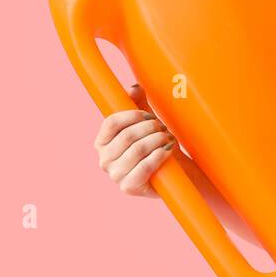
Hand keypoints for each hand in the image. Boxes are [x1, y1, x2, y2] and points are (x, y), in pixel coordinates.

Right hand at [94, 82, 178, 197]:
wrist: (173, 174)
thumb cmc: (156, 146)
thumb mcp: (146, 124)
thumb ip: (138, 105)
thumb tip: (134, 88)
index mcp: (102, 142)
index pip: (111, 123)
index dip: (132, 116)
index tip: (149, 115)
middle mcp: (104, 160)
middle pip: (127, 136)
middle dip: (150, 128)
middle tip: (163, 128)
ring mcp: (115, 175)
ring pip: (137, 150)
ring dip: (157, 140)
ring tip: (168, 138)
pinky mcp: (129, 188)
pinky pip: (144, 168)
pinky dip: (159, 156)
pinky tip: (168, 150)